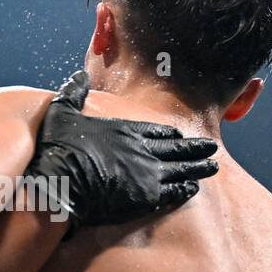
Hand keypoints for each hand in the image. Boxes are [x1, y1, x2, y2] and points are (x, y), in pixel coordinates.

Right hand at [28, 70, 218, 228]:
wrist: (61, 181)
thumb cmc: (58, 148)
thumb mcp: (62, 112)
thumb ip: (73, 94)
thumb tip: (77, 75)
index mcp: (124, 129)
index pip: (154, 130)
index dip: (168, 133)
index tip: (179, 134)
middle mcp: (141, 149)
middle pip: (175, 148)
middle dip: (194, 148)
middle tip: (212, 147)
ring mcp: (147, 172)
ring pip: (181, 169)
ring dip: (198, 167)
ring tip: (213, 166)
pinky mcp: (146, 196)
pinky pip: (173, 191)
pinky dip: (186, 188)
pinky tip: (195, 187)